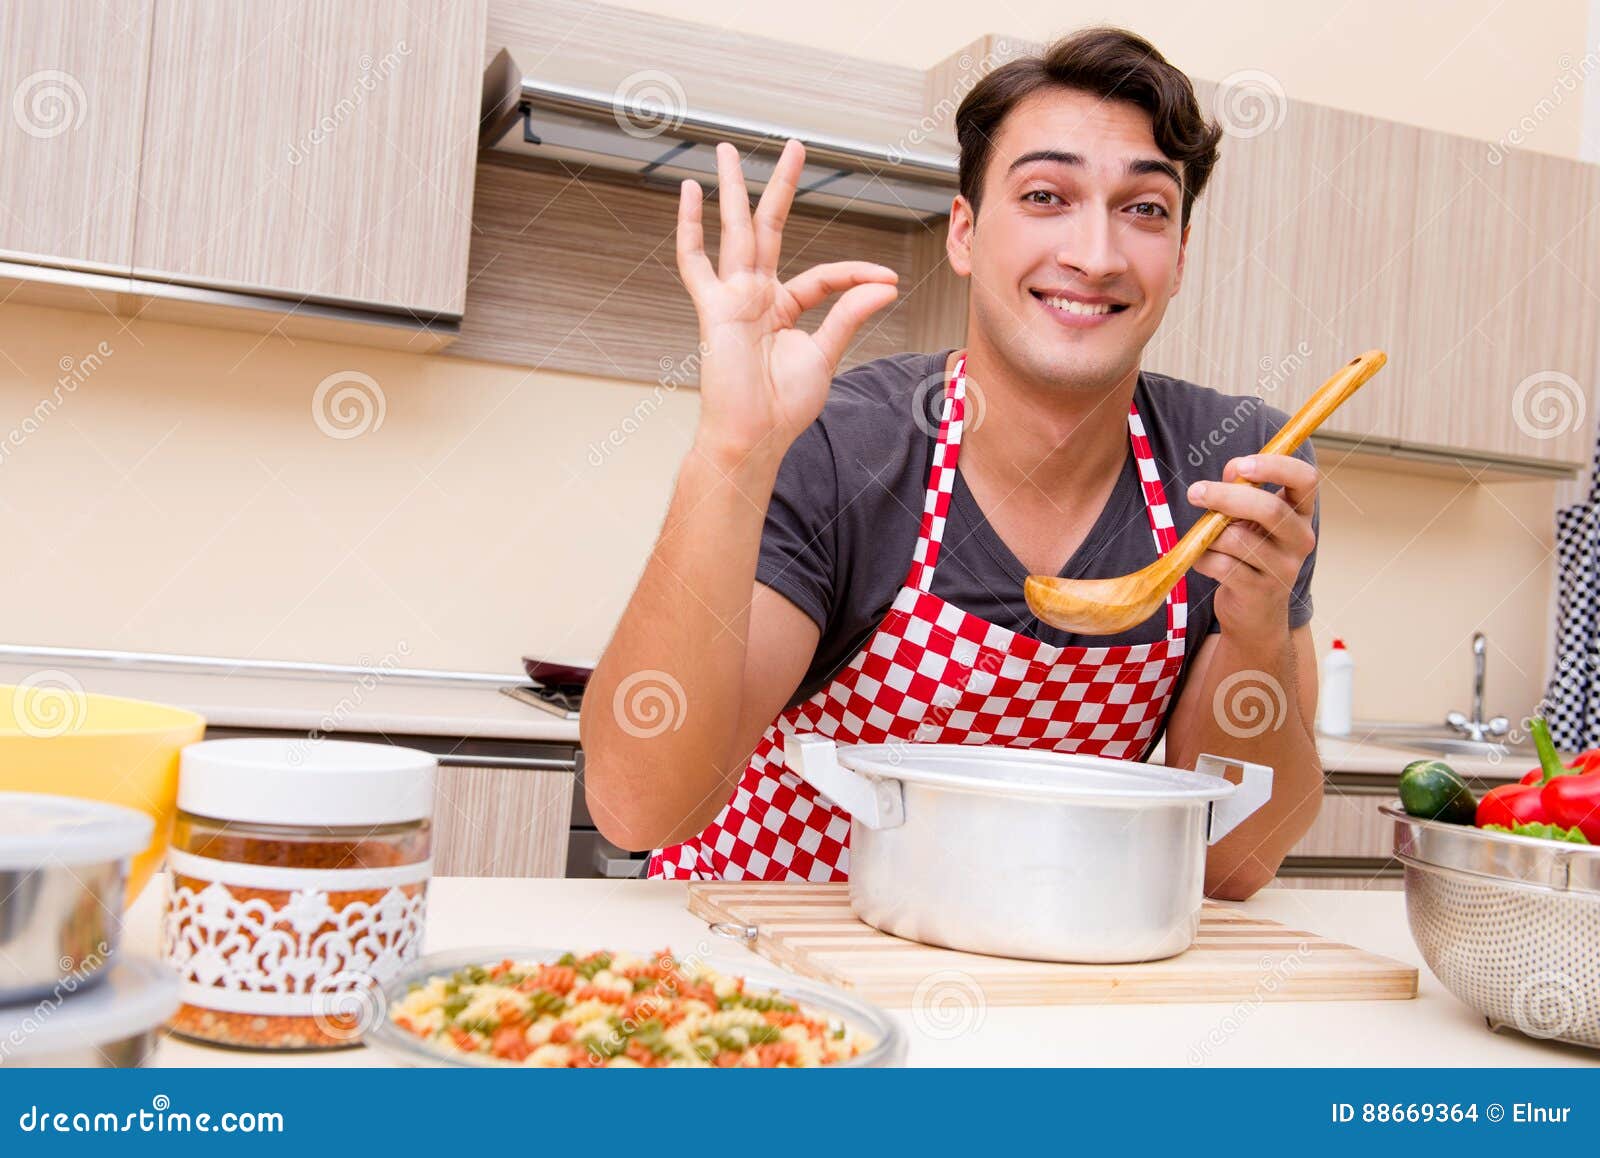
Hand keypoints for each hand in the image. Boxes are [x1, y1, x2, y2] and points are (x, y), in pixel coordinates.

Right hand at [677, 139, 899, 469]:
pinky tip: (689, 193)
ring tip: (726, 150)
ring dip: (732, 190)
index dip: (856, 274)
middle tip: (793, 146)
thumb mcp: (826, 355)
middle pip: (769, 230)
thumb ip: (849, 315)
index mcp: (783, 309)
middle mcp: (755, 297)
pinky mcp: (712, 308)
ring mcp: (732, 298)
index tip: (887, 278)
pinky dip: (689, 228)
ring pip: (734, 232)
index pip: (823, 276)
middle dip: (781, 187)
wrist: (753, 435)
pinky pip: (695, 262)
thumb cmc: (784, 407)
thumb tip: (886, 285)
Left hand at [1185, 453, 1316, 645]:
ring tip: (1204, 540)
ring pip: (1238, 539)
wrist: (1255, 614)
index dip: (1275, 466)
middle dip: (1226, 497)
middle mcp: (1300, 539)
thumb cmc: (1249, 556)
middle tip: (1195, 492)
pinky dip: (1203, 559)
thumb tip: (1233, 471)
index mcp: (1301, 513)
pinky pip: (1222, 565)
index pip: (1305, 479)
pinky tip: (1202, 560)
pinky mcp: (1260, 591)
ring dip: (1209, 535)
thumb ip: (1243, 493)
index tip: (1240, 464)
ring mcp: (1283, 568)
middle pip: (1270, 509)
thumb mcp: (1250, 520)